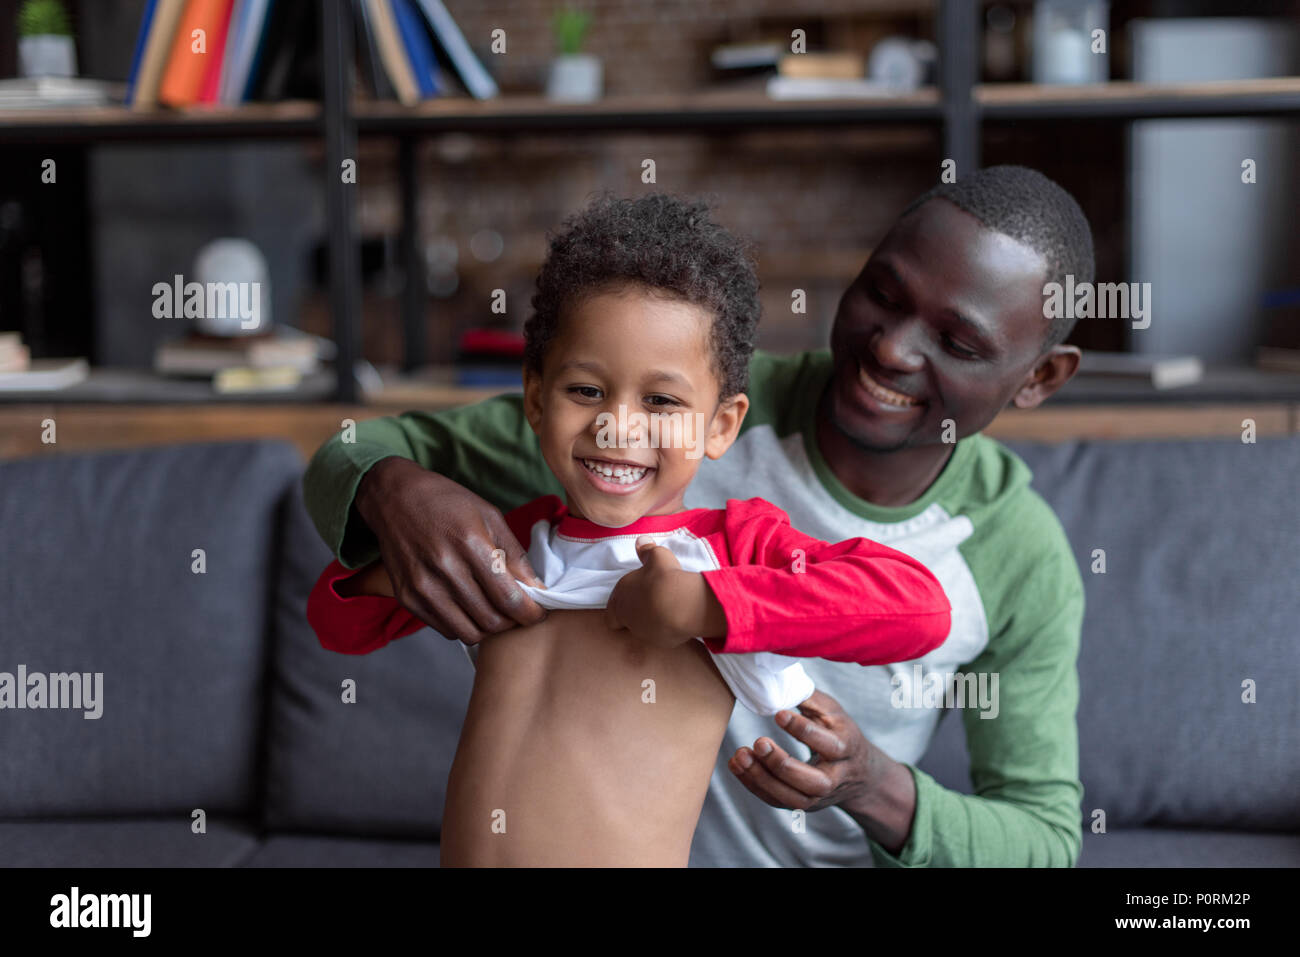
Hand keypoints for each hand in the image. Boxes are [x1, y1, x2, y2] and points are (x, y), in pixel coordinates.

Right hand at [355, 456, 547, 645]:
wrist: (395, 499)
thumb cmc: (448, 503)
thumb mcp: (490, 516)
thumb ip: (515, 555)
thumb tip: (537, 589)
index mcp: (471, 544)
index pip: (508, 598)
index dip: (530, 614)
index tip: (538, 614)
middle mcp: (444, 568)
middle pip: (490, 620)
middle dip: (512, 622)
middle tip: (517, 612)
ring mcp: (422, 586)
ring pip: (469, 633)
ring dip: (488, 629)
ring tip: (493, 611)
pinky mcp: (407, 598)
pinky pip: (446, 629)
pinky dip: (464, 625)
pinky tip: (468, 606)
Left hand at [605, 535, 714, 647]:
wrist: (680, 604)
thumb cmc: (663, 577)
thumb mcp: (656, 557)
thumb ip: (647, 550)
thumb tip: (642, 540)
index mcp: (621, 598)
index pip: (611, 611)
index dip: (619, 607)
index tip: (633, 600)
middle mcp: (628, 618)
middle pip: (627, 621)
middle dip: (638, 614)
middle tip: (653, 603)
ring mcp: (643, 632)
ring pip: (644, 629)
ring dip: (653, 622)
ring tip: (669, 610)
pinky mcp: (660, 642)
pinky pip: (662, 635)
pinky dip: (667, 629)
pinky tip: (678, 619)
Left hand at [727, 689, 900, 819]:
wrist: (858, 773)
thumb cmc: (839, 733)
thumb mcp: (832, 712)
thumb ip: (809, 699)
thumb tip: (780, 680)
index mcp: (845, 748)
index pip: (826, 743)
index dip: (801, 729)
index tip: (778, 714)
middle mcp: (834, 778)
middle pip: (812, 781)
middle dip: (782, 764)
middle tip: (759, 741)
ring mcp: (818, 797)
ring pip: (791, 797)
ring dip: (762, 778)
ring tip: (740, 755)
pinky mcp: (802, 805)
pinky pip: (776, 801)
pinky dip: (753, 785)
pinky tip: (737, 765)